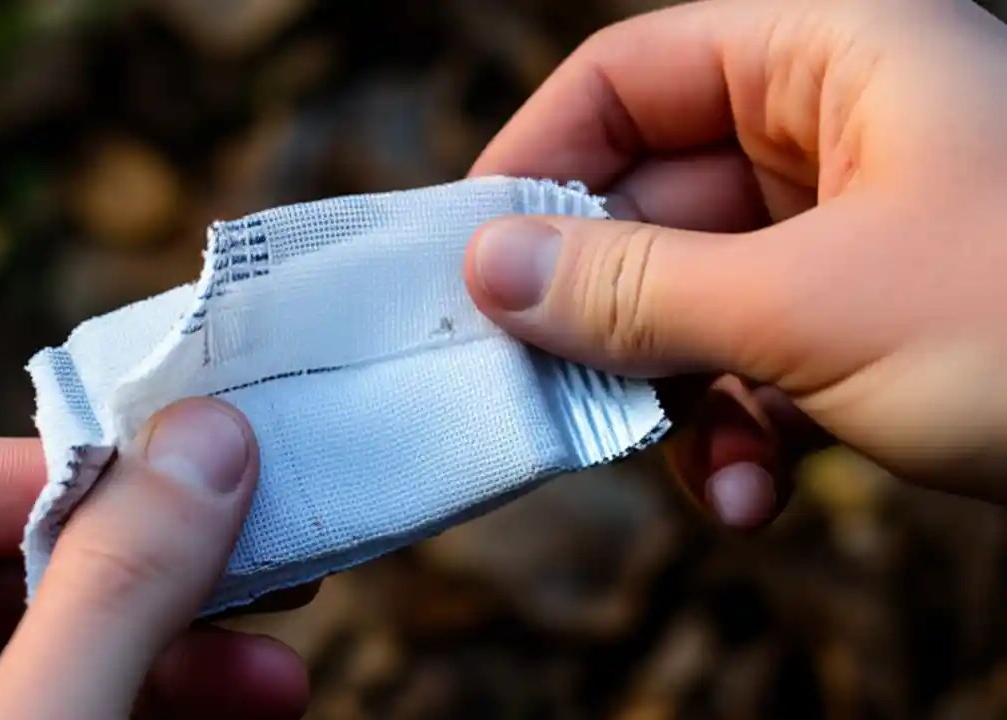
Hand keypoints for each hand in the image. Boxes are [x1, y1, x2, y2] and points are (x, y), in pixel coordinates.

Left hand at [0, 398, 308, 718]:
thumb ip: (107, 594)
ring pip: (50, 656)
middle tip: (262, 554)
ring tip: (278, 668)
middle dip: (149, 573)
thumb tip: (210, 437)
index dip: (55, 474)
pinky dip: (161, 706)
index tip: (188, 479)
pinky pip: (70, 716)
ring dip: (179, 651)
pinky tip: (246, 704)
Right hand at [465, 0, 1006, 526]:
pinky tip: (751, 496)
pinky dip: (739, 426)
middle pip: (654, 198)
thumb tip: (488, 268)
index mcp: (835, 60)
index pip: (632, 76)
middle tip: (544, 388)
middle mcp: (841, 129)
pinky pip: (761, 352)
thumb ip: (632, 288)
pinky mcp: (876, 313)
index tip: (469, 254)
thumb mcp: (811, 309)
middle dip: (603, 312)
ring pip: (699, 292)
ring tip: (687, 475)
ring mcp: (860, 226)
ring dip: (673, 394)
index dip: (539, 158)